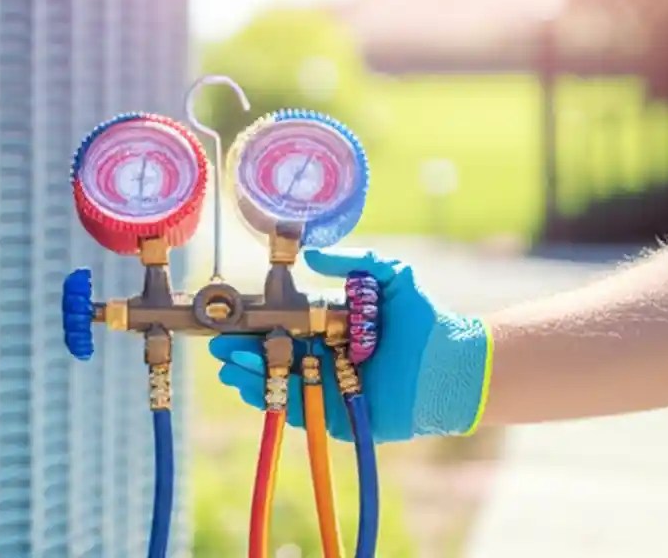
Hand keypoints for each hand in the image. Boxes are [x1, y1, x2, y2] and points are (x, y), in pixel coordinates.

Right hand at [208, 248, 491, 441]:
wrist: (449, 365)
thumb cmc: (423, 319)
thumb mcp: (391, 276)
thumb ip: (354, 261)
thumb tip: (311, 254)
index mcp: (331, 327)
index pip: (284, 324)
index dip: (257, 322)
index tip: (231, 317)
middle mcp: (324, 356)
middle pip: (274, 353)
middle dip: (243, 350)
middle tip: (217, 344)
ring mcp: (326, 385)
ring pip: (278, 380)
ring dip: (250, 374)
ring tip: (227, 366)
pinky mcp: (332, 413)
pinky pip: (293, 407)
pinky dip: (269, 398)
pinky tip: (249, 387)